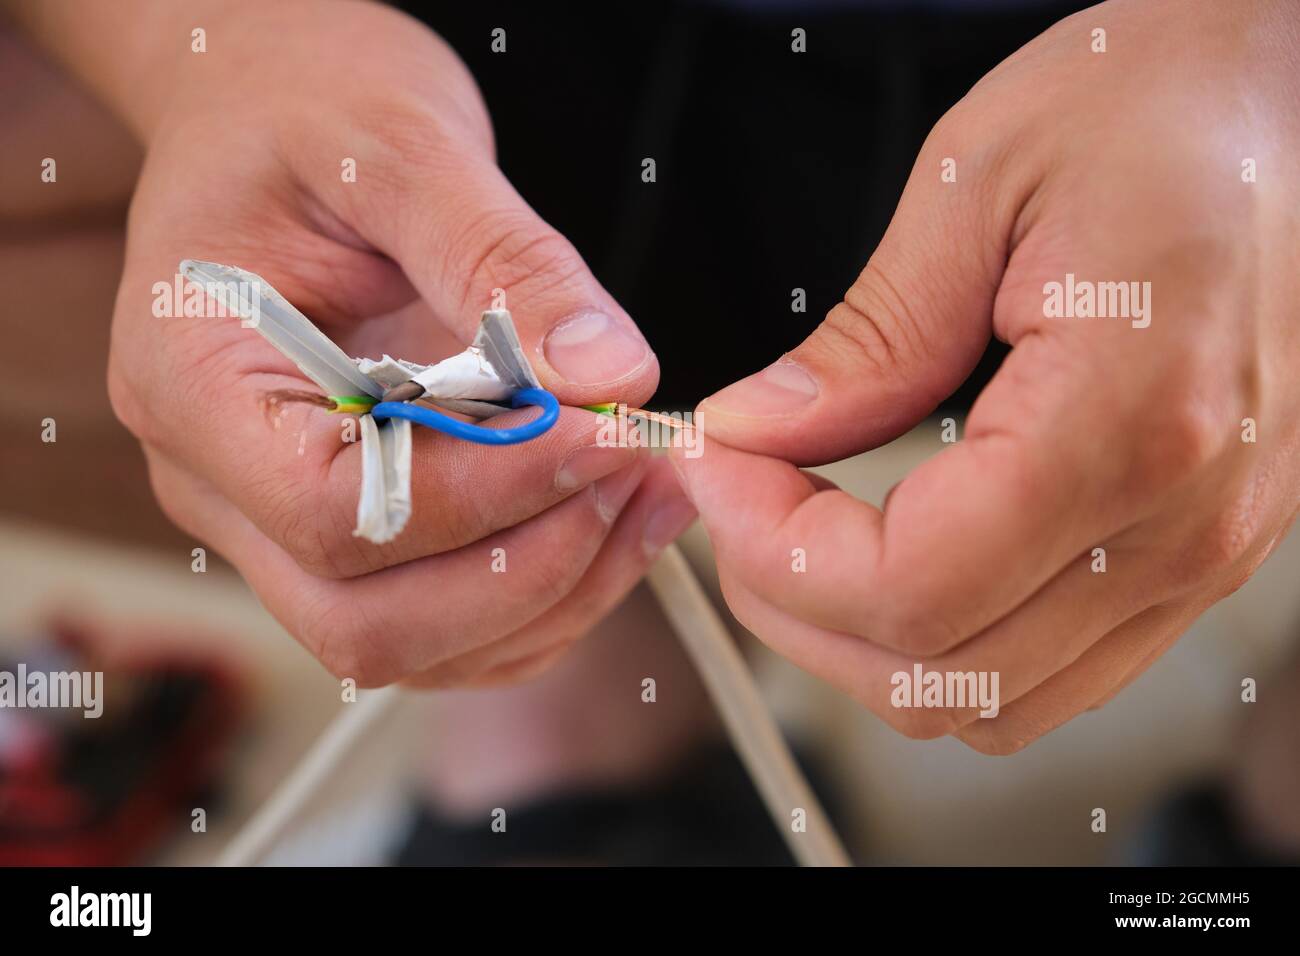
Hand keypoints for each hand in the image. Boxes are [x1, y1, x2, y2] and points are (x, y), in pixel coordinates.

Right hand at [19, 0, 695, 686]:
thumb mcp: (401, 147)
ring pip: (416, 642)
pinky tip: (616, 512)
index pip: (332, 511)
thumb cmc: (307, 112)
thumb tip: (610, 374)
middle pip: (367, 619)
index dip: (485, 492)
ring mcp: (280, 520)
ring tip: (647, 488)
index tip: (601, 429)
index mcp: (195, 383)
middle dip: (527, 566)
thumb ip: (504, 261)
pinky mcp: (354, 528)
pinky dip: (545, 592)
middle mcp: (222, 480)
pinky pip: (449, 621)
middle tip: (634, 468)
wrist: (276, 113)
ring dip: (554, 591)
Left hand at [673, 0, 1299, 751]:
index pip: (912, 591)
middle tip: (738, 498)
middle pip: (938, 678)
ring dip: (861, 641)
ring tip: (800, 531)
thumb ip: (865, 341)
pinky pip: (1051, 671)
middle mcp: (1184, 521)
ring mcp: (1203, 553)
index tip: (717, 466)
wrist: (1295, 103)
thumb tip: (755, 434)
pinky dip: (943, 641)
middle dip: (795, 604)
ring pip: (993, 706)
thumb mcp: (979, 183)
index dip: (775, 552)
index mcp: (1133, 419)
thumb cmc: (1162, 103)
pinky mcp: (1197, 553)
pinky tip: (896, 551)